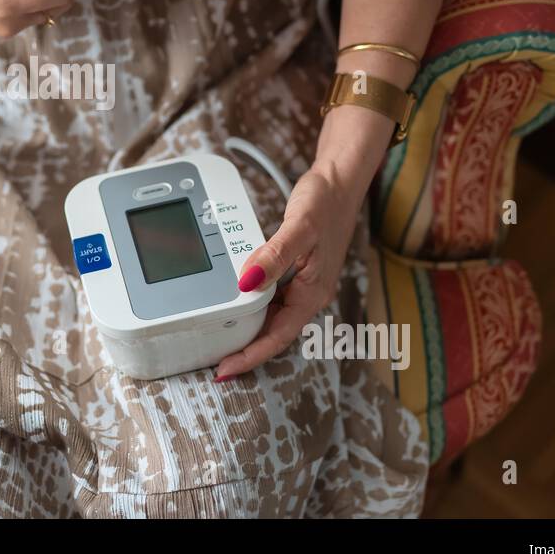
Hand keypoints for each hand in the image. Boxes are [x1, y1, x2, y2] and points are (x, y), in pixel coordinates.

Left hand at [213, 161, 366, 380]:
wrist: (339, 183)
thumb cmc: (325, 204)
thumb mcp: (299, 228)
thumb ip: (273, 256)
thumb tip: (246, 282)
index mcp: (312, 293)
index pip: (278, 336)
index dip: (252, 355)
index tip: (226, 370)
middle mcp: (308, 294)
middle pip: (274, 333)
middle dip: (247, 350)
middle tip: (215, 361)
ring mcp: (302, 284)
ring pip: (272, 317)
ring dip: (249, 331)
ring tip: (220, 341)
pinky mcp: (296, 273)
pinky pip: (272, 298)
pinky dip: (253, 306)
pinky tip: (236, 304)